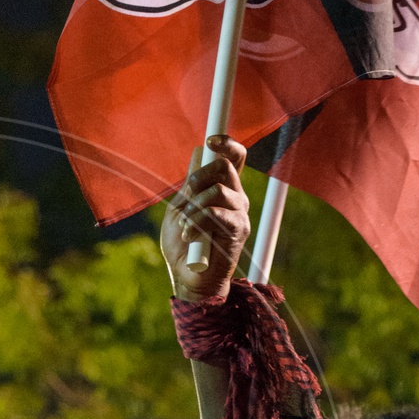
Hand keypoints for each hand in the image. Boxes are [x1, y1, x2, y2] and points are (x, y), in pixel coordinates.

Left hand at [160, 134, 248, 300]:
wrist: (188, 278)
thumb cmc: (182, 245)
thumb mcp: (180, 208)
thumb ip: (191, 185)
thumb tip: (198, 152)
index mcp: (222, 189)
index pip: (234, 157)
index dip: (226, 143)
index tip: (210, 140)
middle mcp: (235, 197)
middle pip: (226, 165)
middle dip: (200, 175)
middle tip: (187, 192)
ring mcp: (239, 213)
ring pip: (218, 190)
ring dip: (194, 206)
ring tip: (184, 224)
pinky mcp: (239, 230)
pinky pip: (216, 214)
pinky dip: (197, 222)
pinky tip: (189, 235)